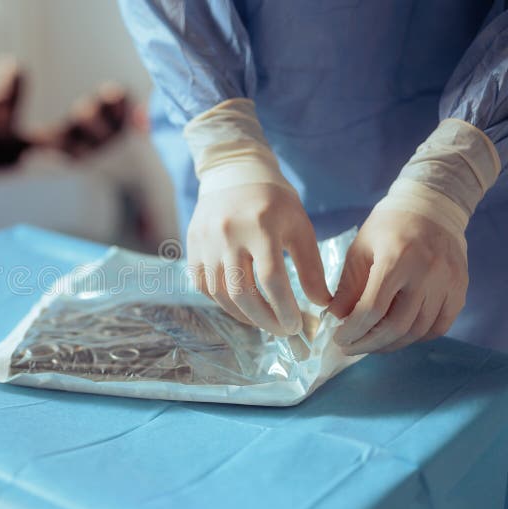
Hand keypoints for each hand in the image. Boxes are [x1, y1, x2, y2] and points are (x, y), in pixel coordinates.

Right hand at [187, 183, 331, 335]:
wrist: (234, 173)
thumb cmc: (274, 201)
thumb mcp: (299, 227)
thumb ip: (310, 266)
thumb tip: (320, 304)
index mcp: (260, 226)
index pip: (271, 279)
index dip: (285, 308)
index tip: (297, 326)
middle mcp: (227, 234)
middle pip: (242, 292)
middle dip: (265, 319)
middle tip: (283, 331)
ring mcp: (205, 240)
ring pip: (220, 293)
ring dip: (244, 315)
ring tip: (264, 322)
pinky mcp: (191, 245)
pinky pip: (203, 285)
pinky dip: (222, 302)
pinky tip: (241, 307)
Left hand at [328, 209, 467, 354]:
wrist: (431, 207)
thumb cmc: (388, 227)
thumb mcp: (360, 250)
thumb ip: (348, 286)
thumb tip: (337, 318)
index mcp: (397, 259)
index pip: (373, 309)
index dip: (353, 330)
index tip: (339, 339)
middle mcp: (427, 273)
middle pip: (397, 326)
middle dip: (369, 343)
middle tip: (350, 348)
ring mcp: (448, 282)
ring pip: (419, 331)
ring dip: (391, 344)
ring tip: (370, 344)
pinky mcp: (460, 288)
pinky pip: (440, 325)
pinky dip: (417, 337)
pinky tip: (398, 336)